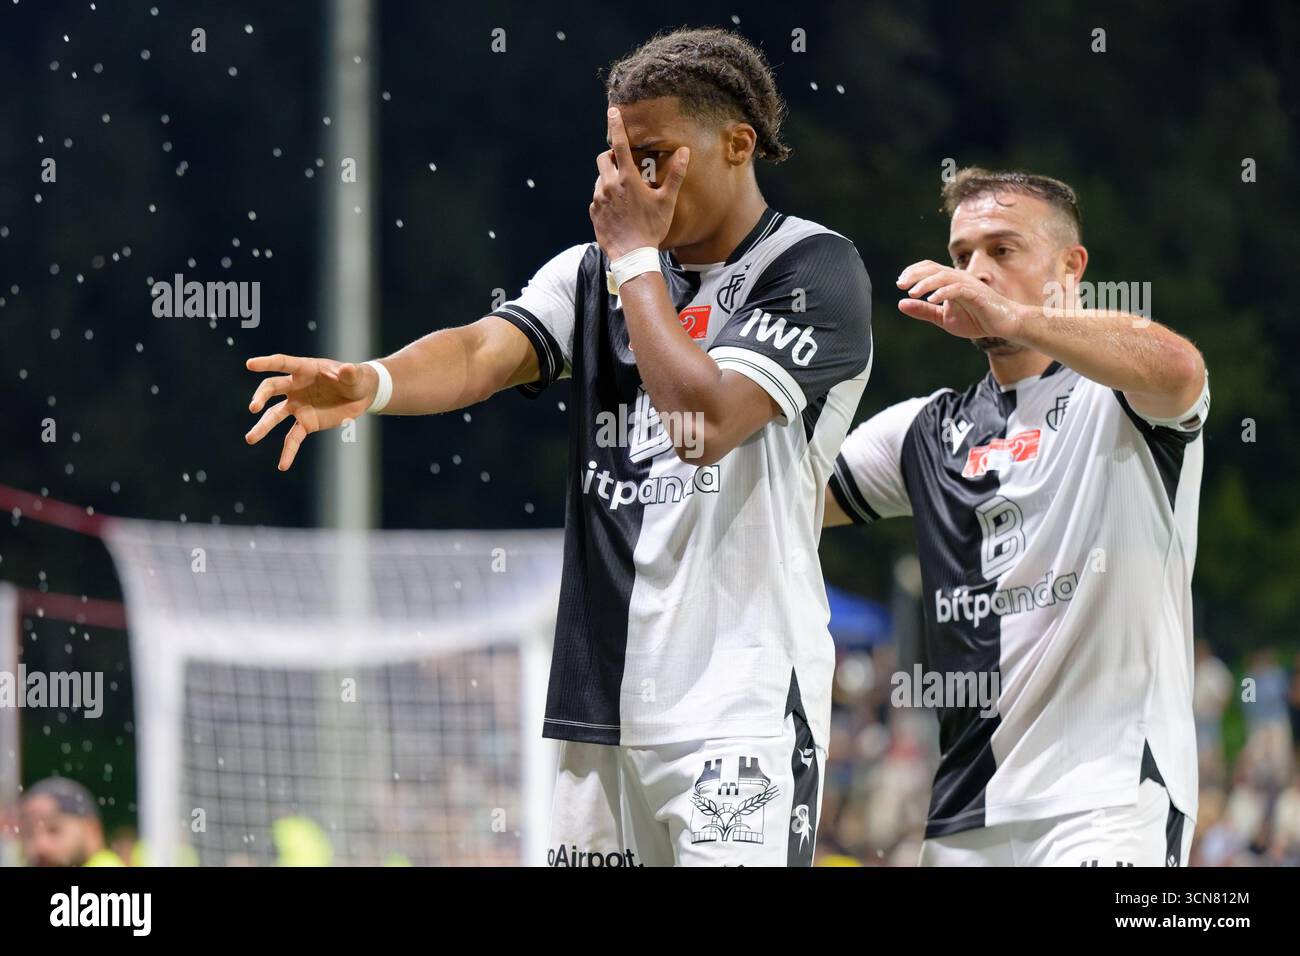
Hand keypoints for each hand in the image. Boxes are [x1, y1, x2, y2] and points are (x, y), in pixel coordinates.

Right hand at [244, 354, 375, 470]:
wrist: (361, 395)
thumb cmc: (354, 378)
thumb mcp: (355, 374)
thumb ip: (349, 373)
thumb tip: (347, 370)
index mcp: (305, 369)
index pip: (282, 363)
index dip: (266, 363)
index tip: (250, 364)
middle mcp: (295, 387)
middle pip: (272, 388)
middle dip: (261, 397)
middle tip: (253, 407)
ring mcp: (298, 406)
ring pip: (275, 415)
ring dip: (263, 426)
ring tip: (250, 439)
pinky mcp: (306, 423)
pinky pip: (293, 438)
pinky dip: (288, 451)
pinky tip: (282, 465)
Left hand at [589, 108, 688, 260]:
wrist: (632, 255)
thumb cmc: (652, 228)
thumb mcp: (666, 201)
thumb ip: (675, 174)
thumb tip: (684, 151)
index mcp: (627, 179)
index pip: (619, 144)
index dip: (616, 125)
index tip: (612, 111)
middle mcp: (609, 185)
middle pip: (603, 158)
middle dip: (611, 157)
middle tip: (624, 167)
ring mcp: (598, 199)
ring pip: (600, 179)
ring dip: (609, 180)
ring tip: (624, 195)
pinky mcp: (593, 212)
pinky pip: (597, 198)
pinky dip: (605, 198)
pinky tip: (618, 211)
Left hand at [896, 260, 1026, 341]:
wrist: (1002, 325)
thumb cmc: (975, 319)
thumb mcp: (944, 318)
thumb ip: (923, 311)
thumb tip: (900, 304)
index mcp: (949, 281)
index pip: (929, 268)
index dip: (913, 271)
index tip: (900, 283)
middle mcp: (958, 278)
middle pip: (933, 268)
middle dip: (915, 274)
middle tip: (901, 284)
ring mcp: (968, 284)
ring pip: (944, 276)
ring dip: (927, 283)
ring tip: (913, 293)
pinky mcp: (977, 293)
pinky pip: (958, 288)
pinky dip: (944, 292)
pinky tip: (932, 300)